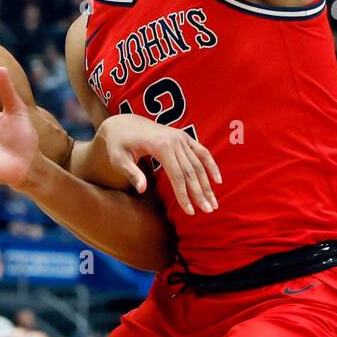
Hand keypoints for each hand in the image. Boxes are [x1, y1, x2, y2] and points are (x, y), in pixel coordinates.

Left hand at [94, 114, 220, 214]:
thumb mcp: (118, 159)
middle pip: (192, 172)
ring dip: (208, 184)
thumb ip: (131, 174)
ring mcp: (181, 137)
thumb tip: (142, 190)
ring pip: (199, 164)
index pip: (177, 176)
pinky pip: (201, 151)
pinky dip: (211, 165)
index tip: (190, 212)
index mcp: (161, 146)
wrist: (123, 124)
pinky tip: (218, 180)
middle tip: (209, 211)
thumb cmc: (118, 144)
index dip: (185, 195)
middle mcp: (175, 140)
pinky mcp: (183, 137)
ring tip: (214, 203)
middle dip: (200, 193)